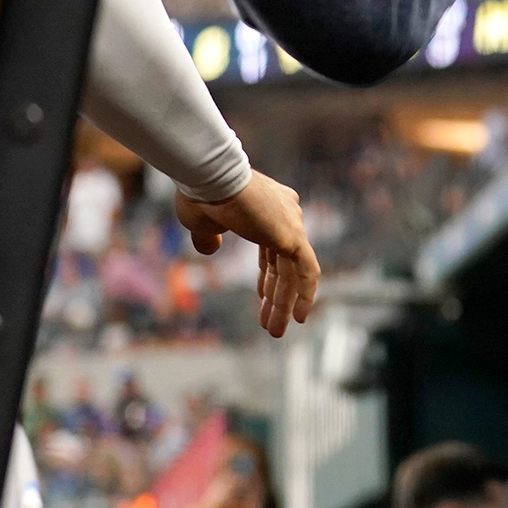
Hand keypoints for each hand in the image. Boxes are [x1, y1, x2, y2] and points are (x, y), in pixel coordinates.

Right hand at [175, 170, 318, 337]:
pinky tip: (297, 319)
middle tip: (270, 322)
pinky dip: (304, 296)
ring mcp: (292, 225)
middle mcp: (287, 214)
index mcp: (270, 206)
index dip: (269, 274)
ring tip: (274, 331)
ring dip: (284, 304)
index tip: (263, 295)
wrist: (209, 176)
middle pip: (284, 263)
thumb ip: (208, 237)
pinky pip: (306, 273)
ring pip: (293, 273)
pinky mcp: (294, 237)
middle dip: (276, 295)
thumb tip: (209, 249)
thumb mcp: (202, 222)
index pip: (274, 247)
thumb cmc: (201, 193)